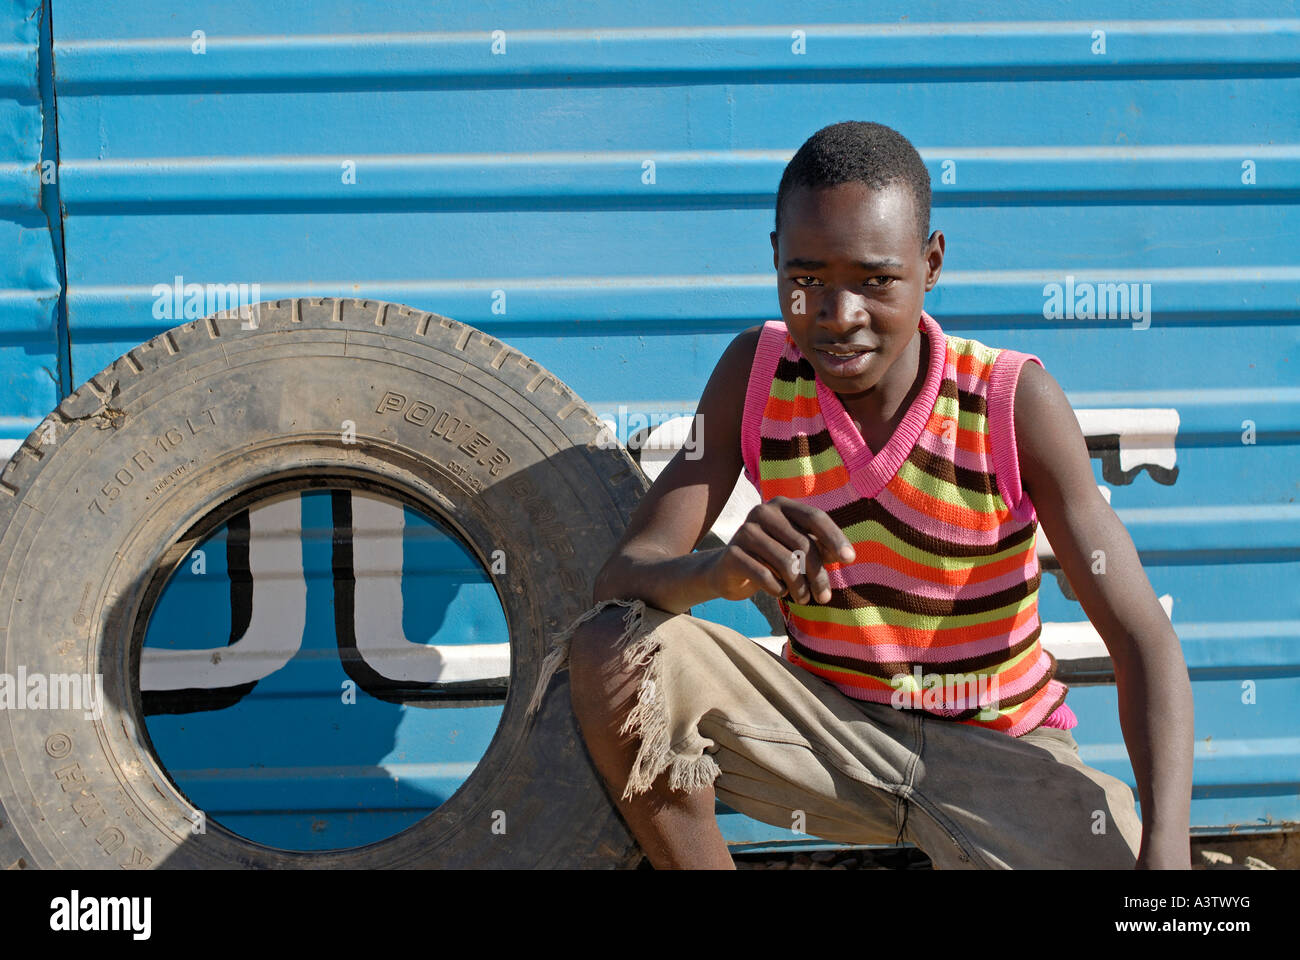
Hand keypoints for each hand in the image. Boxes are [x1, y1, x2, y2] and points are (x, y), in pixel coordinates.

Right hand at [707, 497, 855, 604]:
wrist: (727, 571)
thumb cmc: (770, 558)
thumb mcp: (796, 549)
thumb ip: (819, 547)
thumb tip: (843, 555)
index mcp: (781, 505)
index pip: (815, 517)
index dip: (835, 537)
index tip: (850, 559)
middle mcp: (762, 512)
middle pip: (803, 544)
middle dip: (818, 575)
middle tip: (825, 597)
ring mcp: (745, 531)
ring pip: (786, 562)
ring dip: (800, 587)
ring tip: (804, 599)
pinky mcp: (732, 554)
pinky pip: (765, 575)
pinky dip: (778, 589)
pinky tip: (780, 592)